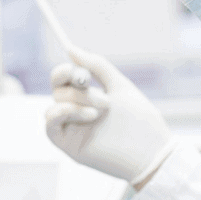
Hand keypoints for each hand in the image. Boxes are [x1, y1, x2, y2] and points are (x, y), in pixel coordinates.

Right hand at [45, 46, 175, 185]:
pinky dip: (62, 113)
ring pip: (55, 103)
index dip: (66, 71)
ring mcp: (72, 127)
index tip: (83, 72)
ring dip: (77, 100)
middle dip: (78, 87)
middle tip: (102, 94)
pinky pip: (49, 124)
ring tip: (103, 110)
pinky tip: (88, 115)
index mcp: (87, 96)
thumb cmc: (140, 120)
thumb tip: (71, 49)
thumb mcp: (119, 85)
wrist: (151, 150)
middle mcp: (77, 111)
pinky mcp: (68, 144)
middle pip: (58, 88)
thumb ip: (97, 66)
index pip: (64, 78)